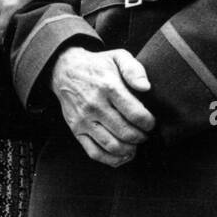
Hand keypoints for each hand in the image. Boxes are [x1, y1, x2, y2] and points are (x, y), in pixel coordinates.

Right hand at [50, 47, 154, 167]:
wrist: (65, 70)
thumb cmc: (97, 66)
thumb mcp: (118, 57)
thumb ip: (134, 69)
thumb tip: (146, 88)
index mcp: (108, 87)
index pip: (135, 113)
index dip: (148, 122)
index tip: (151, 122)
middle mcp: (95, 105)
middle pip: (125, 132)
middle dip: (141, 137)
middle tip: (145, 134)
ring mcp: (84, 120)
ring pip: (112, 145)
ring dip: (129, 149)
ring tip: (135, 144)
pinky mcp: (76, 130)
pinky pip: (94, 152)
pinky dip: (111, 159)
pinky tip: (122, 155)